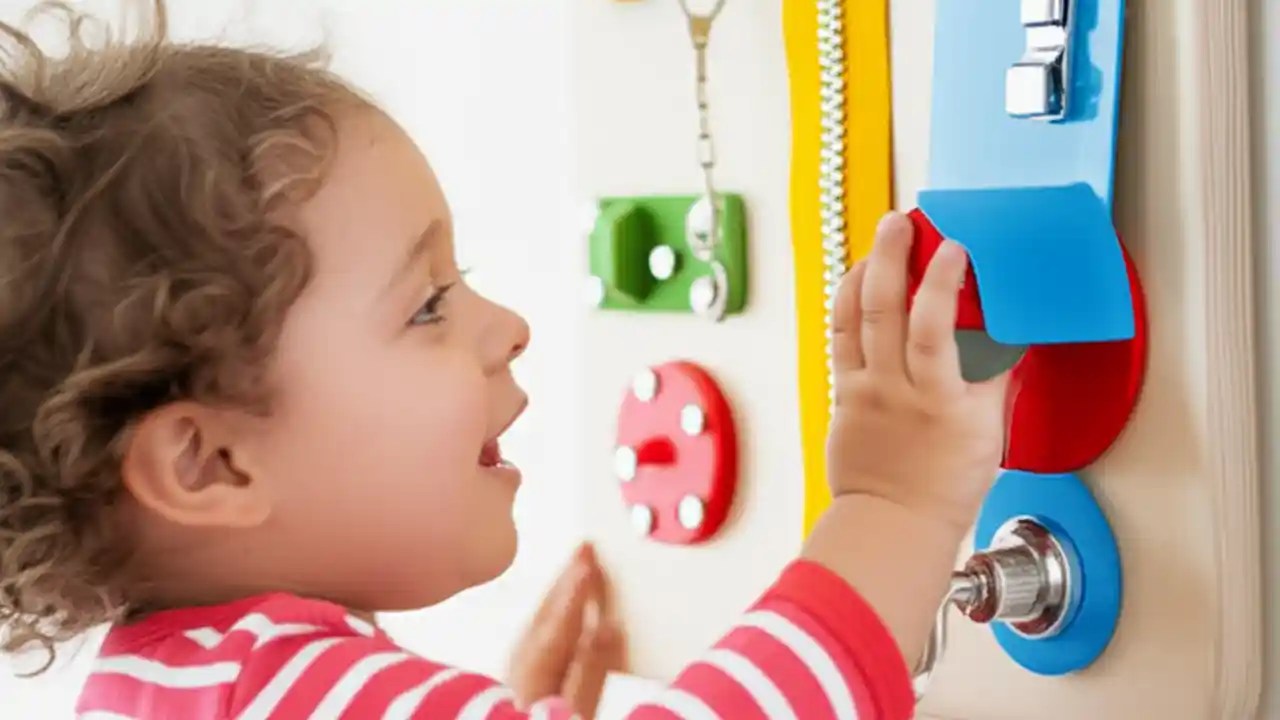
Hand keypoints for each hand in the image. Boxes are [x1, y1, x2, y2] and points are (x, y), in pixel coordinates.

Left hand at [508, 543, 623, 718]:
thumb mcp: (577, 710)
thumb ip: (591, 671)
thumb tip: (607, 626)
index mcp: (535, 681)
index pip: (558, 626)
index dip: (576, 592)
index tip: (589, 560)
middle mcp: (519, 678)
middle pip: (542, 622)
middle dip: (564, 584)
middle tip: (584, 550)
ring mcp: (514, 686)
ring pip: (535, 630)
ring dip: (556, 598)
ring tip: (574, 571)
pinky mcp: (514, 694)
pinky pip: (533, 643)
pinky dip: (549, 621)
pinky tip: (558, 619)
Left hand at [825, 212, 1011, 534]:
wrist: (894, 522)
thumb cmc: (947, 485)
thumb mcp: (989, 432)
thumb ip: (996, 380)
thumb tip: (1011, 339)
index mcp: (937, 399)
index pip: (934, 329)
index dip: (940, 283)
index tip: (954, 248)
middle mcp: (893, 388)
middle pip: (884, 308)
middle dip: (891, 256)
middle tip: (901, 221)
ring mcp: (862, 390)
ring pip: (853, 318)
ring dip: (863, 271)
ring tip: (878, 241)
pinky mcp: (842, 394)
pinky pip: (840, 338)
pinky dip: (847, 304)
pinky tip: (857, 281)